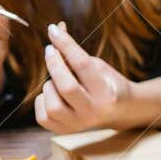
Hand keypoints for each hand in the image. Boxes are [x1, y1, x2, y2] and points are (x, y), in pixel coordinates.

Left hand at [35, 23, 160, 132]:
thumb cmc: (105, 83)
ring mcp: (78, 125)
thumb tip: (56, 28)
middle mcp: (93, 112)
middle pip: (65, 86)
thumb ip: (74, 51)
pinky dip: (43, 100)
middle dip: (54, 63)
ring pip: (51, 101)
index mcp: (106, 93)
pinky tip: (54, 95)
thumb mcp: (96, 65)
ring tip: (59, 81)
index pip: (82, 64)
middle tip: (49, 50)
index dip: (65, 44)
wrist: (118, 112)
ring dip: (50, 85)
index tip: (53, 29)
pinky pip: (42, 115)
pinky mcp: (63, 131)